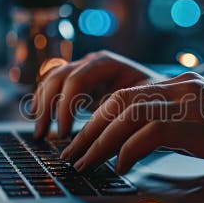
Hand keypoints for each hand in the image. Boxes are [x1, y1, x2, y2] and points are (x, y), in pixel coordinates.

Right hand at [31, 50, 165, 138]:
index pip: (76, 80)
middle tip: (44, 135)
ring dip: (41, 106)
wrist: (164, 92)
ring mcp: (83, 69)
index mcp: (107, 64)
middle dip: (47, 107)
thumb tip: (107, 139)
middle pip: (58, 78)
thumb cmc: (158, 99)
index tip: (65, 133)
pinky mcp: (79, 82)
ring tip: (40, 133)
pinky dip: (43, 102)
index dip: (66, 106)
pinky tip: (39, 119)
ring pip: (51, 81)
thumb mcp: (147, 104)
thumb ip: (126, 115)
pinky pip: (52, 86)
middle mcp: (91, 63)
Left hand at [60, 72, 203, 186]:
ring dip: (100, 141)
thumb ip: (174, 127)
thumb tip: (134, 146)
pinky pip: (151, 131)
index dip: (99, 118)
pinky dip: (129, 150)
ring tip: (85, 164)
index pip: (128, 94)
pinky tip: (121, 167)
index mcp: (184, 84)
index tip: (80, 142)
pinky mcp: (200, 123)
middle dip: (90, 129)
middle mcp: (184, 86)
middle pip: (120, 100)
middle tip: (71, 155)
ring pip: (129, 113)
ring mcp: (192, 101)